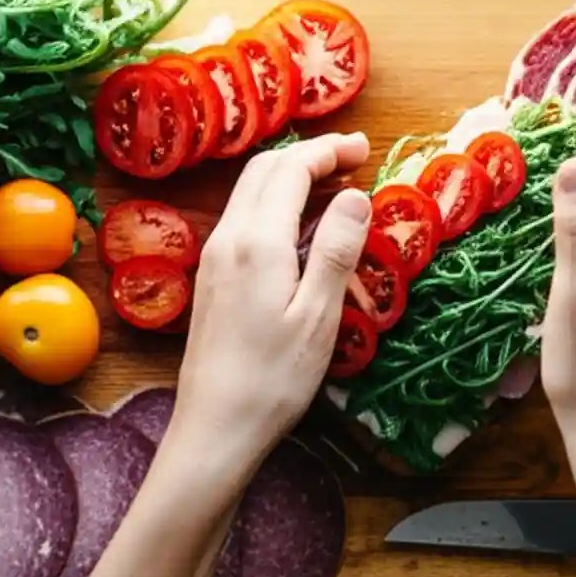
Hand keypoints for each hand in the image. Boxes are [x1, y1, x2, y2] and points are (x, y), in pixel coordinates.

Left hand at [168, 133, 372, 471]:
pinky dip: (275, 205)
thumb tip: (354, 196)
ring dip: (290, 178)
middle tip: (353, 159)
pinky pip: (243, 220)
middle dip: (308, 155)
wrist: (214, 428)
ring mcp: (213, 259)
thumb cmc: (273, 380)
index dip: (328, 151)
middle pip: (263, 170)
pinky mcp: (212, 280)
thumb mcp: (317, 317)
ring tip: (333, 188)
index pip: (290, 170)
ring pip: (249, 193)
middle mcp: (227, 239)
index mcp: (256, 242)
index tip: (363, 149)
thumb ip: (335, 250)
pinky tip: (300, 229)